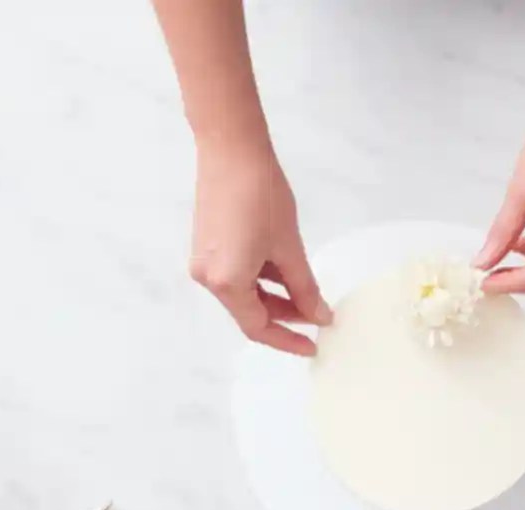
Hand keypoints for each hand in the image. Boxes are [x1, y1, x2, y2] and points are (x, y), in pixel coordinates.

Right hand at [189, 144, 330, 355]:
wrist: (232, 150)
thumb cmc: (261, 194)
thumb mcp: (289, 248)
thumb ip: (305, 288)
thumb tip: (319, 316)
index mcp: (226, 282)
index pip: (258, 327)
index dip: (288, 340)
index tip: (313, 344)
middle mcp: (208, 277)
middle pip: (249, 312)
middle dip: (285, 316)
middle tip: (318, 315)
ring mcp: (205, 261)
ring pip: (244, 293)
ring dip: (275, 296)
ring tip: (308, 292)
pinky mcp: (208, 245)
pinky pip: (237, 274)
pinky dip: (262, 278)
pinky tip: (287, 272)